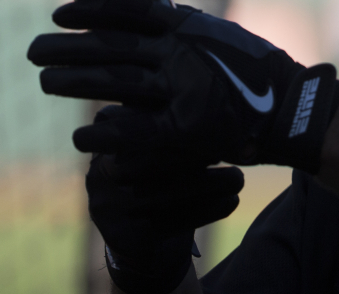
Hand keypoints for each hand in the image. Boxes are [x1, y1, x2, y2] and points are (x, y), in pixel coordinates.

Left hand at [27, 0, 338, 172]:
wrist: (293, 111)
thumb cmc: (257, 76)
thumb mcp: (221, 39)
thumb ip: (185, 31)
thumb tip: (148, 18)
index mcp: (189, 29)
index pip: (129, 11)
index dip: (91, 11)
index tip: (59, 13)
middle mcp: (182, 53)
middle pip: (113, 46)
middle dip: (69, 47)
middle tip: (33, 50)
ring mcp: (184, 89)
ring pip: (116, 80)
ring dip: (76, 79)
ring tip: (43, 79)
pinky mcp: (187, 129)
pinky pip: (135, 130)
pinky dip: (105, 132)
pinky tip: (82, 134)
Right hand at [85, 110, 243, 293]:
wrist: (144, 240)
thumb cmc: (160, 176)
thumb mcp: (157, 144)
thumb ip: (170, 122)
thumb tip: (217, 97)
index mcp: (106, 142)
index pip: (140, 126)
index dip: (177, 128)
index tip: (214, 123)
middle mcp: (100, 173)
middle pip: (151, 161)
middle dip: (194, 155)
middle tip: (229, 152)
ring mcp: (107, 208)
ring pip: (165, 194)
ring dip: (210, 184)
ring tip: (238, 178)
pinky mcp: (125, 236)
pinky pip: (170, 223)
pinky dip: (207, 210)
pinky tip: (232, 200)